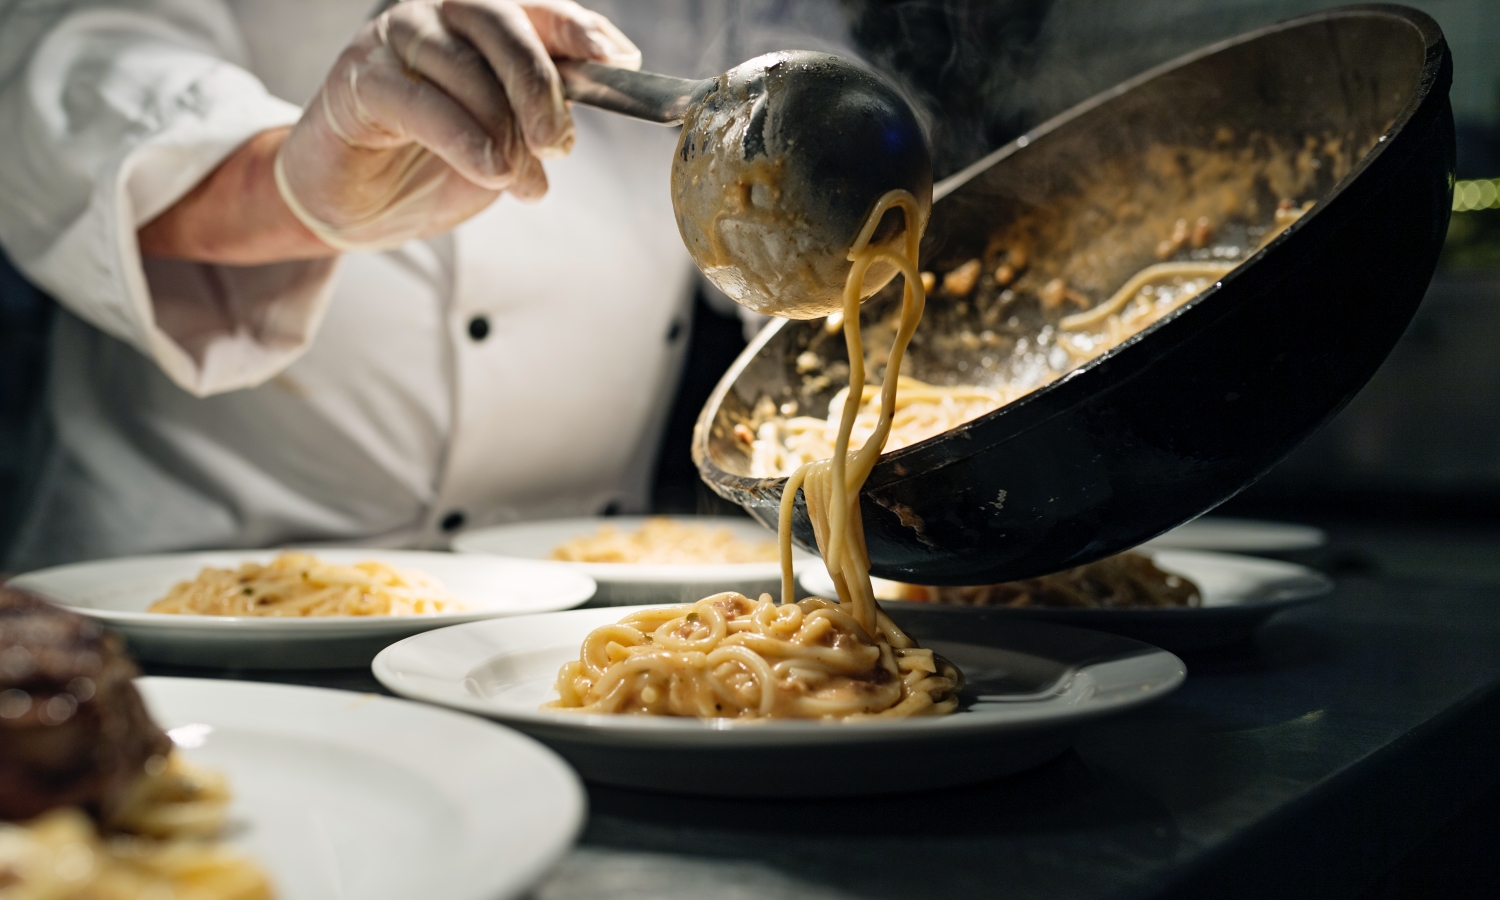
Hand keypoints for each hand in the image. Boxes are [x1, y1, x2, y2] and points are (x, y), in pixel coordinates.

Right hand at [275, 0, 639, 250]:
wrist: (361, 206)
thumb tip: (613, 72)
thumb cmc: (436, 162)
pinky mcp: (358, 80)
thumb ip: (549, 103)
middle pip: (501, 25)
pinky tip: (491, 170)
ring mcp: (393, 40)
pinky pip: (421, 101)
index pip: (537, 9)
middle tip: (559, 145)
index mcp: (480, 22)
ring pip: (464, 65)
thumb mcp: (510, 135)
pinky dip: (464, 139)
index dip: (578, 29)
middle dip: (541, 86)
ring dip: (504, 131)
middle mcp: (437, 15)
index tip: (618, 60)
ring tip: (523, 182)